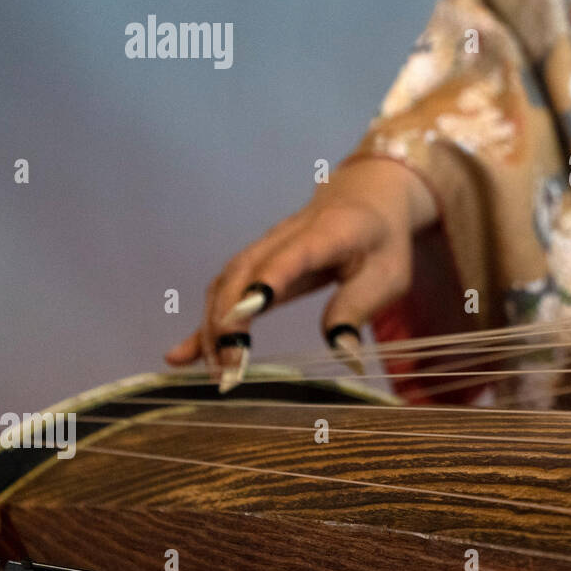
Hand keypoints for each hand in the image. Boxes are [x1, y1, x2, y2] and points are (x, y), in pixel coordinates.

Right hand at [164, 156, 437, 383]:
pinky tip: (182, 357)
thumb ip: (359, 307)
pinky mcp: (255, 264)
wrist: (366, 198)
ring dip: (214, 327)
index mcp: (326, 233)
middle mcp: (284, 237)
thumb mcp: (388, 274)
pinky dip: (205, 325)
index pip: (290, 256)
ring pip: (226, 282)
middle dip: (228, 321)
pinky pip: (223, 292)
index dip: (265, 282)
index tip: (244, 316)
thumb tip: (344, 355)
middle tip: (230, 370)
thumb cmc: (381, 240)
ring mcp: (264, 248)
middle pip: (242, 273)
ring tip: (217, 372)